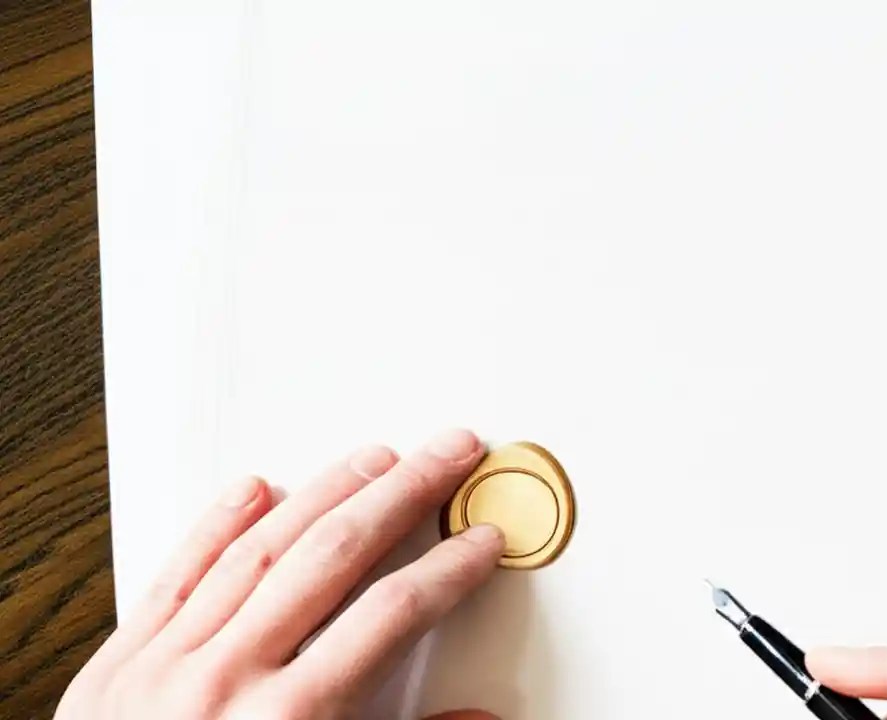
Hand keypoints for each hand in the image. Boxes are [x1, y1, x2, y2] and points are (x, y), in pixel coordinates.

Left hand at [56, 429, 504, 719]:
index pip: (393, 616)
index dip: (450, 570)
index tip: (482, 541)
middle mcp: (229, 680)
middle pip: (336, 556)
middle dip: (404, 494)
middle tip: (447, 452)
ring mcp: (168, 664)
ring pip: (261, 547)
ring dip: (325, 490)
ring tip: (373, 456)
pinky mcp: (118, 665)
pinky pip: (175, 575)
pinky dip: (215, 526)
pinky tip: (252, 488)